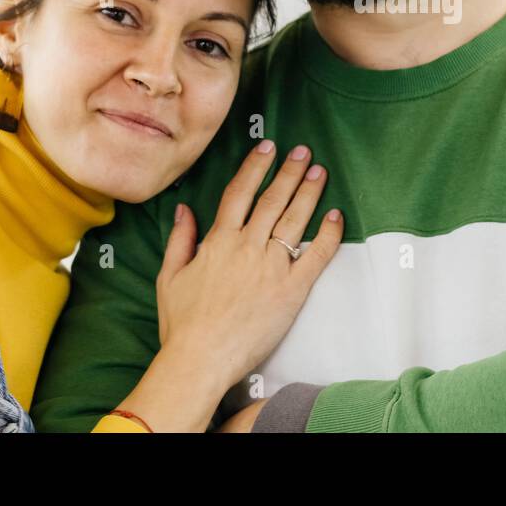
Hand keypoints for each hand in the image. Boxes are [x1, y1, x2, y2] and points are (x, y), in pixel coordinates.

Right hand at [117, 142, 343, 431]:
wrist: (200, 359)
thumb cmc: (181, 324)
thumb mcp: (169, 277)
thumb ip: (180, 240)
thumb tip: (184, 209)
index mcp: (219, 241)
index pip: (240, 193)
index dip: (255, 167)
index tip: (268, 147)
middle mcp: (247, 246)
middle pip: (272, 199)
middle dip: (290, 172)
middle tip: (304, 151)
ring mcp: (272, 267)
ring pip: (294, 219)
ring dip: (309, 192)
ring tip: (320, 171)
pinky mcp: (292, 289)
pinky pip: (315, 255)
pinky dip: (328, 234)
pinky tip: (335, 215)